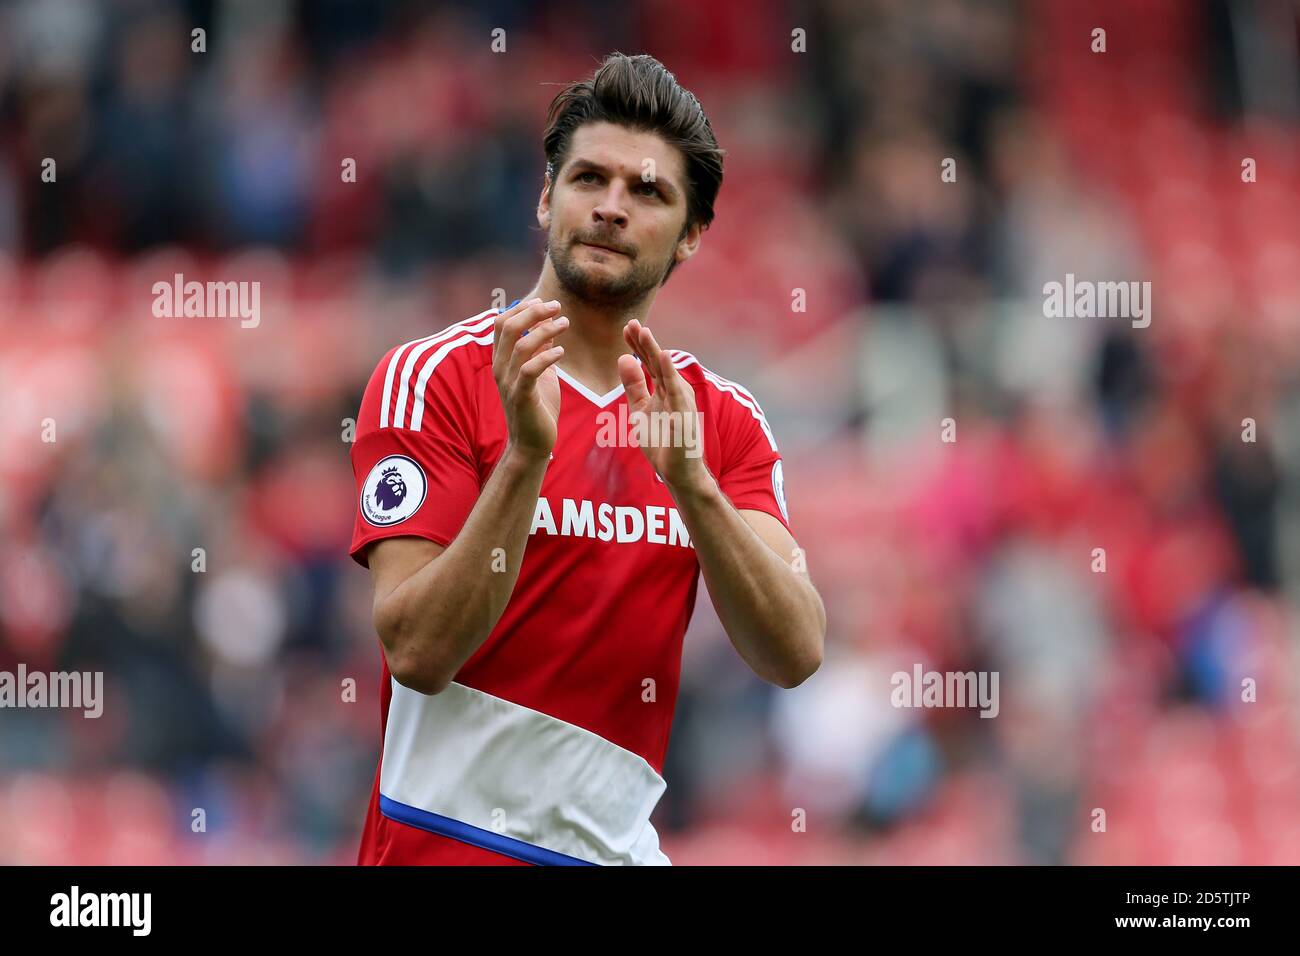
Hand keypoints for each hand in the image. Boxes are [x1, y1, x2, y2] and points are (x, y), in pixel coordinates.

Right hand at [493, 298, 567, 461]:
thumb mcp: (540, 373)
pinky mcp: (522, 397)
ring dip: (545, 330)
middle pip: (509, 327)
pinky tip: (561, 351)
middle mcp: (500, 368)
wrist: (532, 444)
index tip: (544, 301)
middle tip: (557, 306)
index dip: (522, 307)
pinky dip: (545, 356)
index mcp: (502, 360)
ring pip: (521, 345)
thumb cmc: (537, 407)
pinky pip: (530, 370)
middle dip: (533, 311)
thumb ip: (540, 349)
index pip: (502, 323)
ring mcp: (509, 383)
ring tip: (565, 323)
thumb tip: (547, 324)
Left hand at [618, 318, 709, 491]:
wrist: (678, 472)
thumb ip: (634, 386)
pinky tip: (664, 362)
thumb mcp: (640, 410)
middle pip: (658, 364)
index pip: (649, 363)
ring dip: (658, 356)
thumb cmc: (663, 441)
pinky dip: (671, 379)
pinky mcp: (684, 418)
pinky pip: (677, 396)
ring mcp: (681, 404)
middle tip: (633, 324)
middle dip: (646, 345)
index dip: (638, 345)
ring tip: (648, 339)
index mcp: (664, 389)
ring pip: (668, 376)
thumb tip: (623, 358)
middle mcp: (675, 392)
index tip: (626, 327)